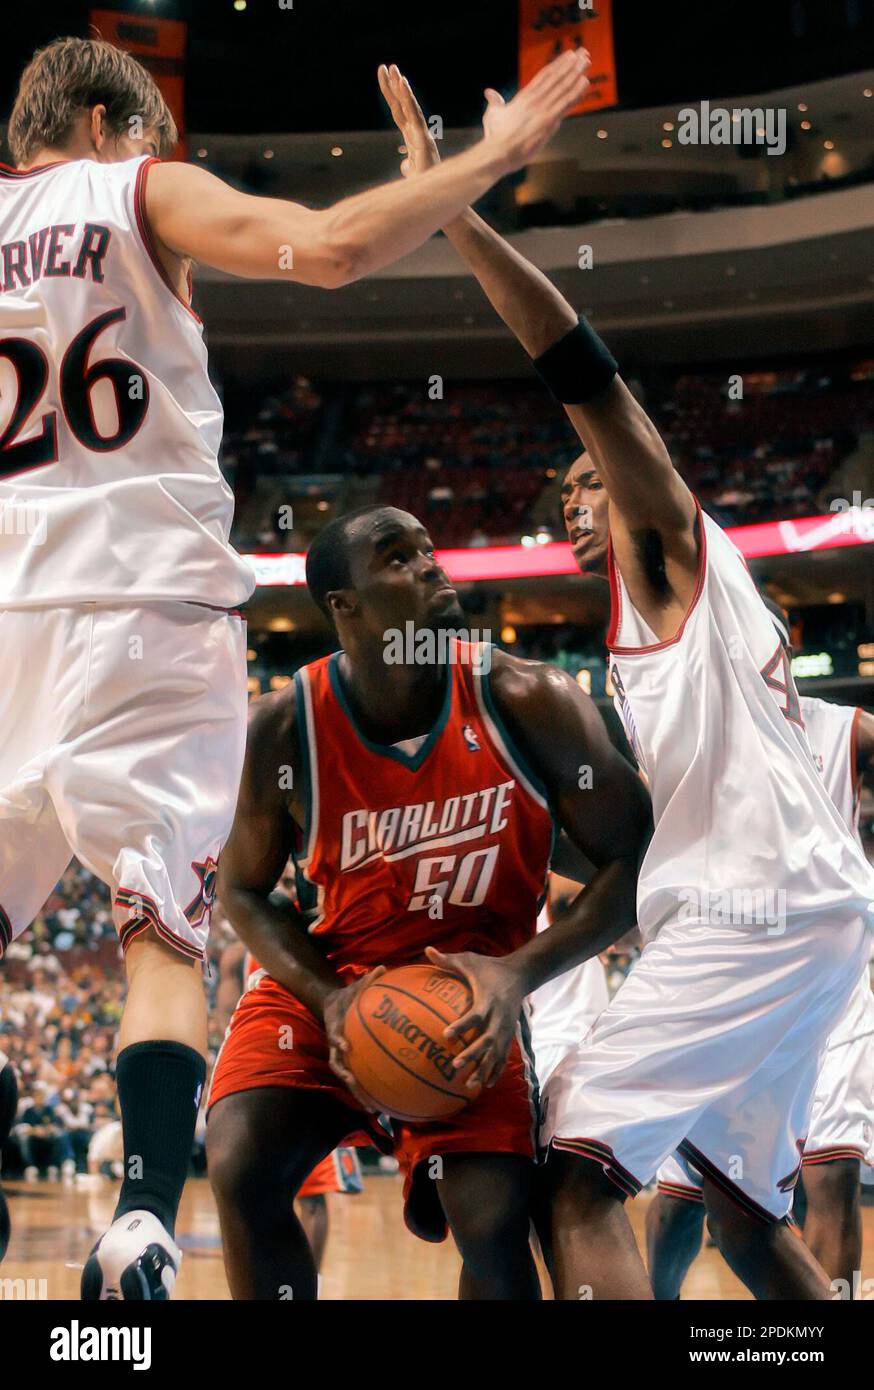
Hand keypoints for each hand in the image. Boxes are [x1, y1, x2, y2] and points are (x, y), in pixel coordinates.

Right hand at [322, 966, 385, 1111]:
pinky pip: (357, 1079)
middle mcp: (335, 1047)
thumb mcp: (354, 987)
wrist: (331, 1006)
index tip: (345, 1046)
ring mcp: (340, 1057)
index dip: (338, 1041)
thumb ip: (367, 980)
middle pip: (339, 1066)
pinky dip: (366, 1093)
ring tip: (372, 1110)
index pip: (334, 1036)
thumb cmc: (346, 997)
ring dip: (358, 1095)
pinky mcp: (348, 1063)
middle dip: (348, 1079)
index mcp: (335, 1028)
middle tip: (359, 1088)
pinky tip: (381, 1106)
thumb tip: (382, 967)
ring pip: (347, 1080)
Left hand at [378, 64, 440, 177]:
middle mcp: (417, 132)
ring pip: (409, 106)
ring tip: (393, 69)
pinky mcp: (423, 140)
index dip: (391, 95)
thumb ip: (408, 165)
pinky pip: (414, 115)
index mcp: (411, 137)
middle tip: (386, 66)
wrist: (436, 196)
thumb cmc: (426, 185)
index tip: (384, 78)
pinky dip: (408, 99)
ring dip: (401, 87)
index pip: (398, 111)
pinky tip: (402, 84)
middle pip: (401, 105)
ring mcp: (421, 134)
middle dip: (393, 85)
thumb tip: (405, 165)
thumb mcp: (412, 172)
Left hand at [425, 946, 524, 1088]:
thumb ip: (449, 960)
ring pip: (496, 1052)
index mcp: (488, 999)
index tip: (446, 1034)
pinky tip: (485, 1085)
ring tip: (469, 1084)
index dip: (462, 1026)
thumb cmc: (489, 967)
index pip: (475, 1015)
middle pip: (487, 1039)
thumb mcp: (470, 960)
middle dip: (473, 1054)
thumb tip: (427, 950)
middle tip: (455, 1065)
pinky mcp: (509, 1034)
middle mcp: (498, 1017)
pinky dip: (495, 1070)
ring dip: (484, 1069)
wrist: (520, 974)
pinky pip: (503, 1055)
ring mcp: (505, 1028)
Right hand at [483, 48, 589, 173]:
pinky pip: (565, 104)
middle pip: (556, 77)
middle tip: (583, 53)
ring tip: (586, 62)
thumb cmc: (495, 136)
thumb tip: (489, 93)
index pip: (544, 76)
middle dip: (570, 64)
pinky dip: (576, 92)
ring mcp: (543, 110)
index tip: (568, 56)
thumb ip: (495, 102)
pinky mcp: (549, 122)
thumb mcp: (492, 114)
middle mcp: (535, 100)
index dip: (557, 64)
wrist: (499, 152)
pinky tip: (585, 83)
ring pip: (563, 87)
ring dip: (576, 73)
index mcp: (524, 97)